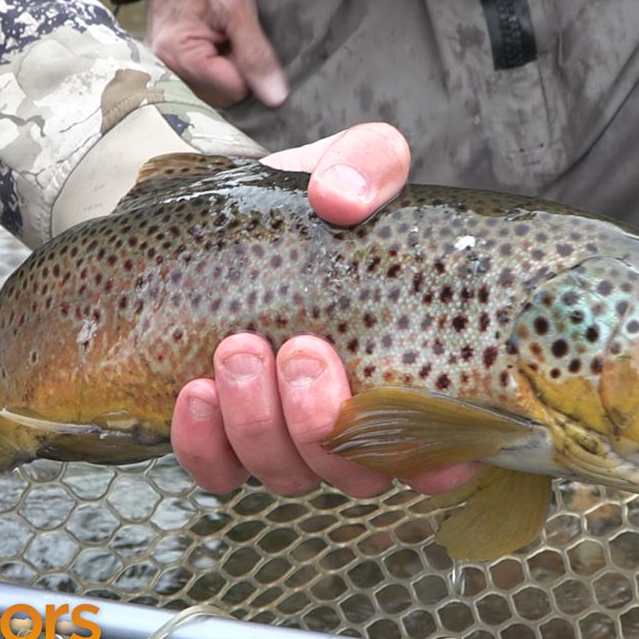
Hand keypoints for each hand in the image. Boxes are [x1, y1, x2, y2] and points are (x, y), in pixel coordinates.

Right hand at [145, 0, 287, 108]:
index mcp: (180, 56)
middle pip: (222, 97)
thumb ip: (256, 54)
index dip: (249, 67)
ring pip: (213, 92)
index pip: (234, 91)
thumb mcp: (239, 6)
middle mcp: (166, 68)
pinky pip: (201, 82)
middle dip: (236, 70)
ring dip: (226, 68)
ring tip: (220, 35)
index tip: (241, 35)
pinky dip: (214, 65)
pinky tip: (212, 40)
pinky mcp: (167, 65)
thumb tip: (275, 99)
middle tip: (231, 34)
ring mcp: (164, 68)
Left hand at [170, 124, 479, 496]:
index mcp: (416, 373)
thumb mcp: (352, 166)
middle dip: (321, 419)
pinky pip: (219, 473)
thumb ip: (368, 164)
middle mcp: (358, 424)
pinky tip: (194, 394)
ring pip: (288, 474)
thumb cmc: (315, 203)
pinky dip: (204, 444)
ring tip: (237, 351)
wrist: (232, 218)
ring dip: (260, 422)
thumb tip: (341, 200)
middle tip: (301, 349)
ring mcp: (291, 439)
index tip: (397, 408)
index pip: (444, 456)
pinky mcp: (225, 442)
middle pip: (355, 473)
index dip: (432, 459)